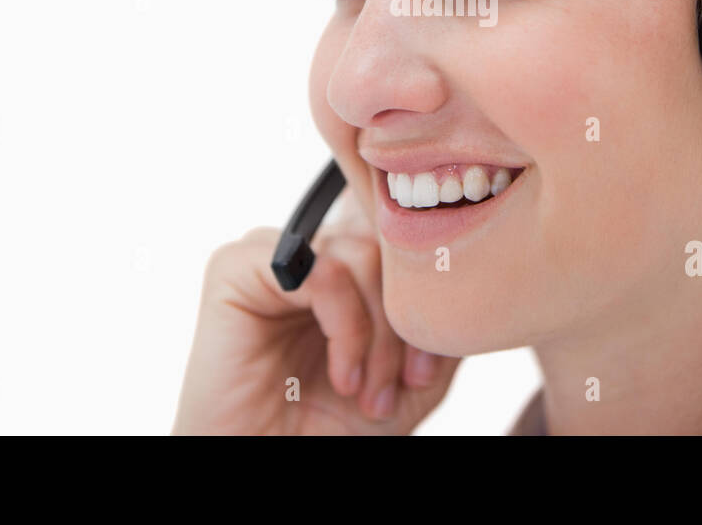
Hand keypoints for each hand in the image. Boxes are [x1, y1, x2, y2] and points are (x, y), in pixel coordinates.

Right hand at [171, 196, 460, 434]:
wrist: (266, 463)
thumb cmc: (330, 425)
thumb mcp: (410, 376)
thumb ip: (439, 323)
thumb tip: (464, 279)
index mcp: (344, 264)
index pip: (401, 238)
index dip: (426, 298)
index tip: (426, 371)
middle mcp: (309, 248)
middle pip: (387, 245)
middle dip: (406, 322)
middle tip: (405, 383)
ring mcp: (273, 252)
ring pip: (362, 255)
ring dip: (379, 333)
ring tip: (368, 391)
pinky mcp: (237, 267)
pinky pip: (323, 270)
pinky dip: (347, 326)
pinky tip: (343, 374)